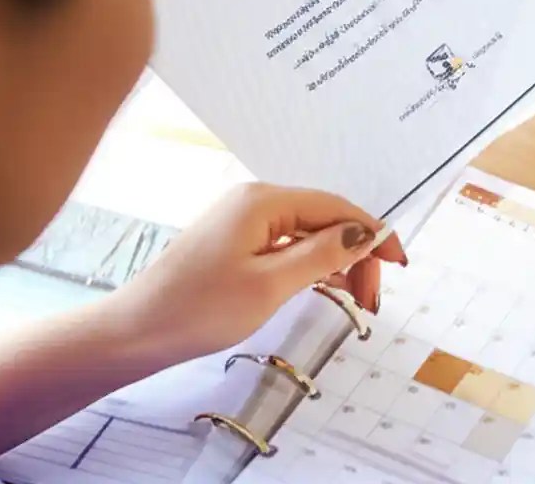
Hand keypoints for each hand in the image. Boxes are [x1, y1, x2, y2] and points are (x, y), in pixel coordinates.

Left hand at [108, 183, 406, 361]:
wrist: (136, 332)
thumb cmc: (198, 309)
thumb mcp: (271, 285)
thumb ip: (323, 253)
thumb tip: (365, 232)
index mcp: (263, 201)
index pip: (336, 207)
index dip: (373, 233)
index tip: (398, 264)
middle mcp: (255, 201)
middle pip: (325, 218)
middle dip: (356, 253)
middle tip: (371, 297)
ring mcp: (243, 221)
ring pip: (308, 233)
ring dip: (337, 261)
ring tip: (355, 297)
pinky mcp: (235, 242)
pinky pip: (288, 244)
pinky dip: (312, 264)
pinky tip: (326, 285)